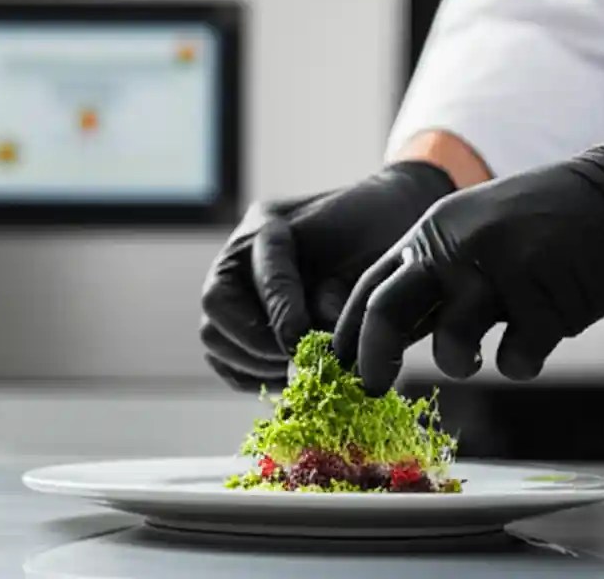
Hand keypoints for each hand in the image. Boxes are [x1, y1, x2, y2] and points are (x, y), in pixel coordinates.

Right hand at [200, 161, 454, 387]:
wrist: (388, 225)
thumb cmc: (384, 230)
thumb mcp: (372, 249)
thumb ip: (343, 289)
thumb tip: (319, 339)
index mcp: (270, 224)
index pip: (259, 272)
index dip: (280, 312)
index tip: (303, 343)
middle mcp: (241, 256)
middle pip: (217, 304)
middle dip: (258, 343)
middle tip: (301, 363)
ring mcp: (235, 288)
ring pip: (214, 336)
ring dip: (256, 364)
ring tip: (301, 372)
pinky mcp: (238, 323)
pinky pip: (226, 359)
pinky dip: (253, 376)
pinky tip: (290, 378)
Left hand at [334, 139, 603, 395]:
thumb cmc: (543, 220)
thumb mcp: (472, 230)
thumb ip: (434, 276)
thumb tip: (387, 336)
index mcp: (432, 233)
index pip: (370, 286)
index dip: (348, 330)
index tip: (337, 365)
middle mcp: (456, 251)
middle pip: (387, 311)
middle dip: (371, 359)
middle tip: (369, 388)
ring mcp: (501, 275)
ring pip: (449, 343)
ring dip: (455, 364)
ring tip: (471, 360)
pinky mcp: (548, 302)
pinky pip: (515, 358)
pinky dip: (518, 366)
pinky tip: (530, 350)